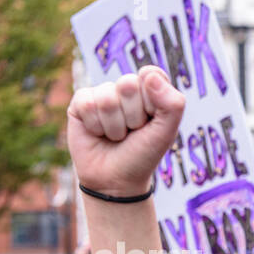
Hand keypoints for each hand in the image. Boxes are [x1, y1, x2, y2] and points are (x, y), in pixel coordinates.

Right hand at [67, 66, 184, 198]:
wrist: (117, 180)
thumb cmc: (143, 154)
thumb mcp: (167, 132)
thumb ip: (172, 103)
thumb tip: (148, 74)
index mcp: (150, 90)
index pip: (151, 75)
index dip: (153, 101)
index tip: (152, 120)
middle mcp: (125, 88)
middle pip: (128, 84)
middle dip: (133, 116)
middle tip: (133, 131)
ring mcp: (102, 93)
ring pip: (107, 98)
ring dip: (115, 126)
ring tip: (116, 136)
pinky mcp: (81, 102)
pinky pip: (87, 103)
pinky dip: (96, 126)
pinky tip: (98, 133)